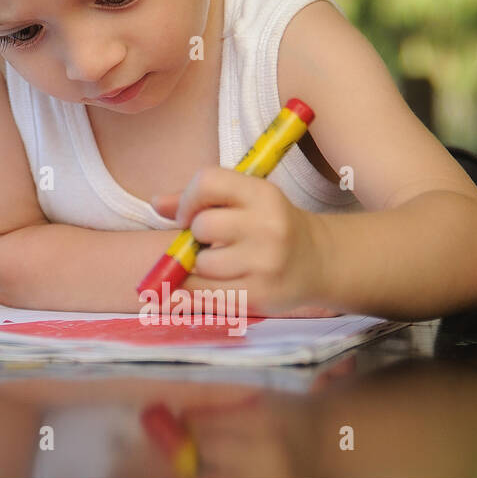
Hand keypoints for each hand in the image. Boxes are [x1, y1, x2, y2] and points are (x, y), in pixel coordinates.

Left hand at [149, 167, 330, 315]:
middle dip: (197, 236)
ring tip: (222, 264)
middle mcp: (268, 226)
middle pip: (202, 226)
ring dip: (201, 266)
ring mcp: (266, 263)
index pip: (208, 181)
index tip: (188, 215)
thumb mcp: (246, 201)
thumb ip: (201, 199)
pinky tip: (211, 284)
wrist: (320, 261)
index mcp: (262, 193)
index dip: (188, 199)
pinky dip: (198, 291)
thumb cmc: (271, 226)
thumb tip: (156, 203)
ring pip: (201, 264)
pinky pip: (206, 295)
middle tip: (211, 242)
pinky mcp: (260, 296)